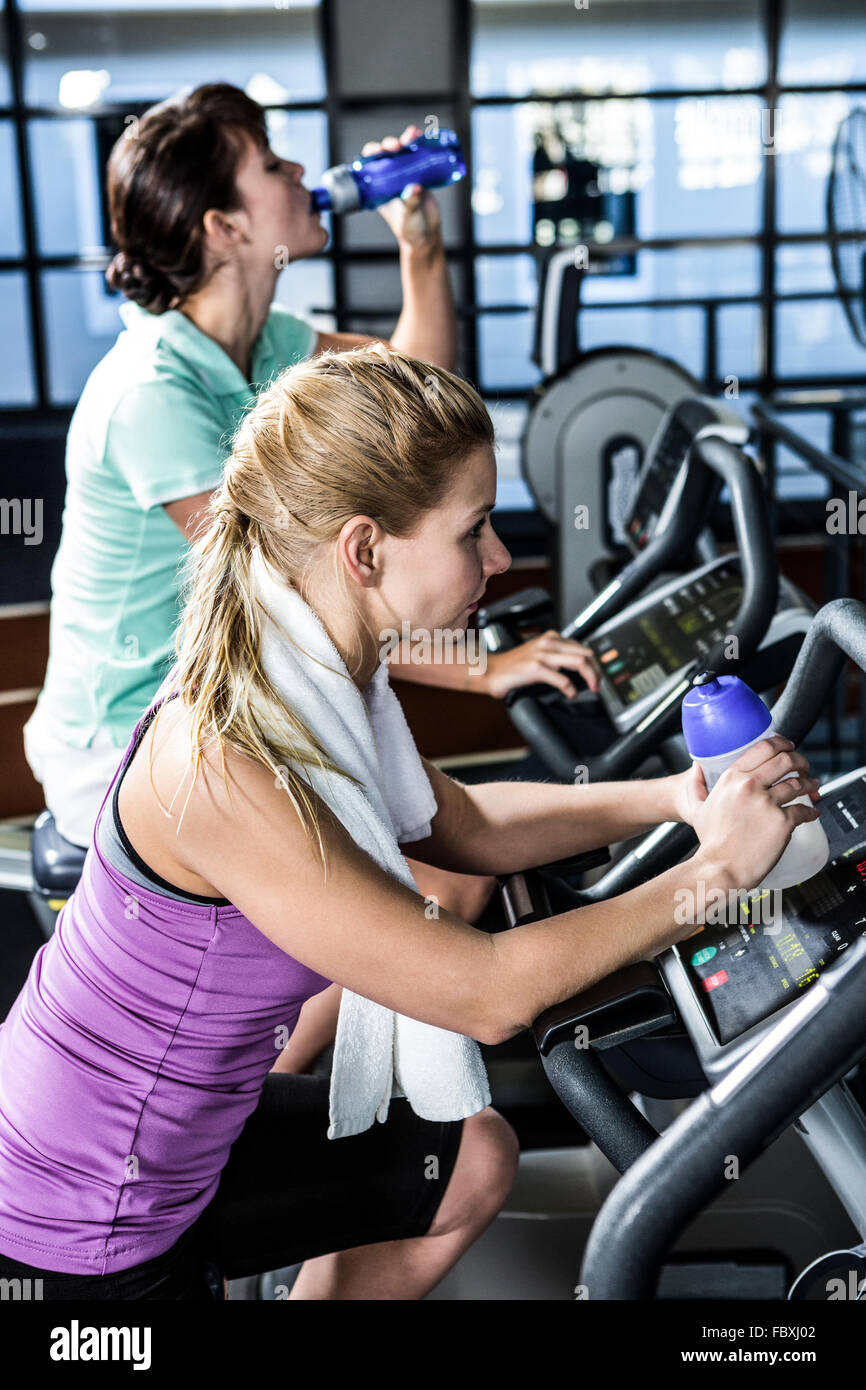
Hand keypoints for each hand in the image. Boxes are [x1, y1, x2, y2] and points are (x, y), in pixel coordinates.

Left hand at [361, 125, 442, 257]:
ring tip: (412, 135)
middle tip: (397, 146)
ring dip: (406, 141)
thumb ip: (409, 202)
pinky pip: (418, 156)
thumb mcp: (407, 217)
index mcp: (379, 188)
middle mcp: (389, 178)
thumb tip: (414, 187)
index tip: (380, 150)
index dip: (373, 154)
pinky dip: (420, 146)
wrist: (427, 235)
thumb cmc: (410, 230)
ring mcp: (405, 175)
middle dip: (389, 145)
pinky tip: (422, 137)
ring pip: (402, 152)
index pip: (370, 164)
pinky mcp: (419, 175)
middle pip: (385, 154)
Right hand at [483, 631, 602, 699]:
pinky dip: (571, 690)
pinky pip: (563, 679)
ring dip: (591, 678)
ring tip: (591, 689)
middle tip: (598, 684)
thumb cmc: (513, 666)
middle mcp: (549, 642)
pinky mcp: (535, 668)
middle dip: (597, 671)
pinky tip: (570, 695)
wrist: (490, 670)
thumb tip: (579, 670)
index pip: (583, 647)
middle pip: (586, 654)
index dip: (595, 663)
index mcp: (551, 638)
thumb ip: (557, 657)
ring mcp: (542, 654)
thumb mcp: (538, 654)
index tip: (598, 675)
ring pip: (580, 663)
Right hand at [689, 735, 821, 892]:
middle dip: (801, 761)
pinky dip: (812, 811)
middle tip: (804, 767)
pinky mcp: (782, 822)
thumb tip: (697, 769)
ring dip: (811, 783)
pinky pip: (804, 811)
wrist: (719, 868)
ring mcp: (767, 803)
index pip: (763, 747)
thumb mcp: (699, 808)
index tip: (789, 746)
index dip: (782, 743)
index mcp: (732, 778)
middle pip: (786, 760)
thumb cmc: (710, 842)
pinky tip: (812, 812)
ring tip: (814, 787)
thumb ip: (698, 786)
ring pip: (799, 783)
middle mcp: (750, 786)